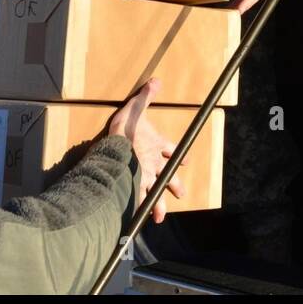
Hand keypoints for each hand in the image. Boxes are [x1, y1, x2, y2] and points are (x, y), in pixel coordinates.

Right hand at [106, 78, 184, 223]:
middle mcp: (153, 164)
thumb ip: (146, 96)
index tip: (186, 160)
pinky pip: (136, 203)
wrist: (116, 150)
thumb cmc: (127, 131)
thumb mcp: (137, 108)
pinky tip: (137, 223)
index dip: (179, 155)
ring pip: (154, 194)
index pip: (172, 151)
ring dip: (158, 206)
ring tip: (160, 218)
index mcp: (156, 145)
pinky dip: (137, 212)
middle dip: (173, 186)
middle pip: (167, 177)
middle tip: (181, 194)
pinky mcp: (132, 188)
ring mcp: (144, 178)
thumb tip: (157, 80)